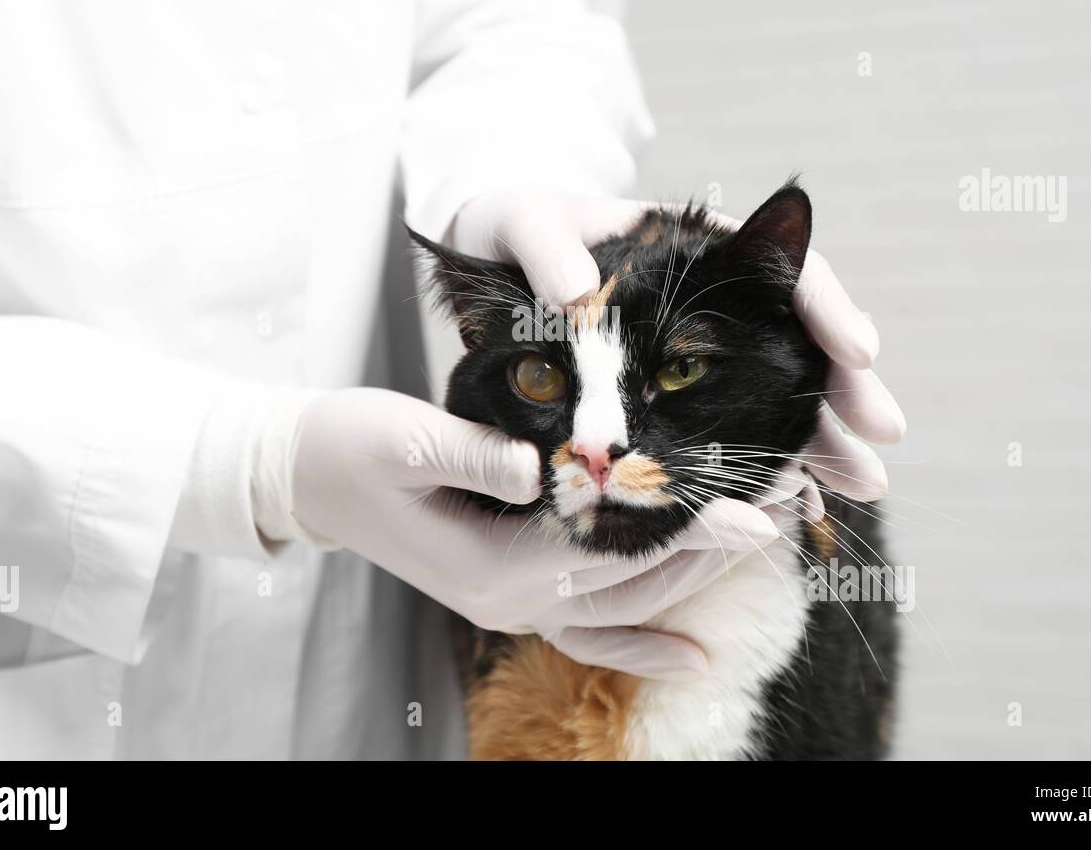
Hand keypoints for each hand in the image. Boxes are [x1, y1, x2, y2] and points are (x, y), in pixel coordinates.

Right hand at [285, 388, 783, 680]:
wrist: (308, 481)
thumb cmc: (351, 448)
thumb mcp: (404, 436)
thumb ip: (475, 452)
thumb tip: (549, 469)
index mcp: (493, 565)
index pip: (614, 546)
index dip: (687, 526)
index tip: (752, 505)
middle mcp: (513, 602)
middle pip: (637, 581)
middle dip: (714, 544)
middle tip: (781, 504)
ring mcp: (515, 609)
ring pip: (627, 606)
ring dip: (696, 576)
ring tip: (759, 538)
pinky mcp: (513, 597)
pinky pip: (592, 637)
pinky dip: (645, 648)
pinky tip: (695, 654)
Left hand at [451, 188, 905, 504]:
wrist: (494, 264)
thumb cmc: (516, 230)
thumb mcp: (523, 225)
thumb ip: (548, 250)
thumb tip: (574, 291)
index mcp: (699, 245)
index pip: (782, 267)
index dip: (824, 306)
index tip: (856, 350)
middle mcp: (714, 295)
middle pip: (797, 338)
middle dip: (843, 387)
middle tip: (883, 437)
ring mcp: (703, 346)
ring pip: (779, 390)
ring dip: (820, 436)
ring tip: (861, 486)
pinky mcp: (677, 390)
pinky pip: (739, 424)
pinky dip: (770, 460)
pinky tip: (799, 498)